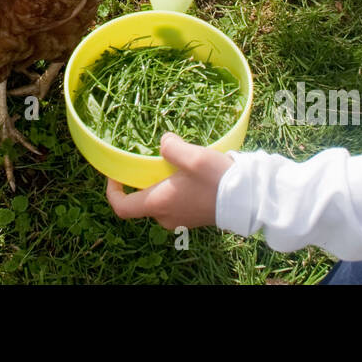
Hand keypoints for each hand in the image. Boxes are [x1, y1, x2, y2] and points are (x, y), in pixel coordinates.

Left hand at [105, 132, 234, 229]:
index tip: (116, 173)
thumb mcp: (193, 157)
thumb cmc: (217, 180)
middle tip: (152, 158)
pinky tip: (190, 171)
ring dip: (161, 181)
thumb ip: (172, 147)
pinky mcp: (193, 217)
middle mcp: (166, 216)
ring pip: (159, 199)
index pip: (122, 207)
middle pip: (141, 199)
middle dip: (143, 178)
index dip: (112, 190)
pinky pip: (174, 201)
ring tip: (176, 161)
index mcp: (158, 204)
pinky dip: (174, 187)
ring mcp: (180, 219)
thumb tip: (164, 143)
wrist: (249, 199)